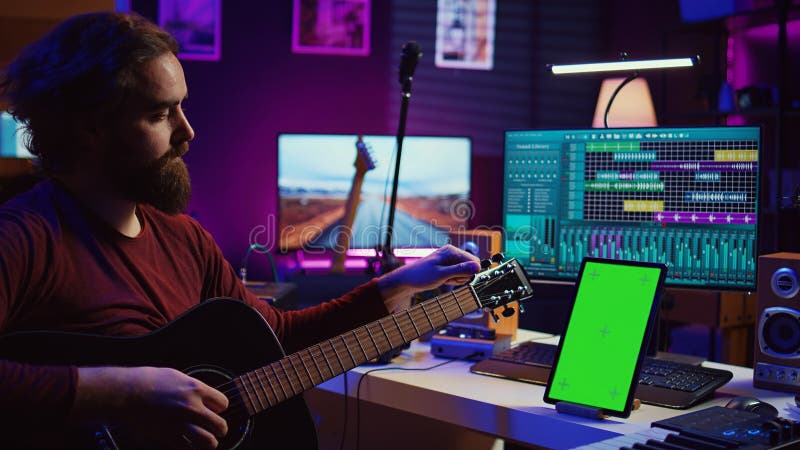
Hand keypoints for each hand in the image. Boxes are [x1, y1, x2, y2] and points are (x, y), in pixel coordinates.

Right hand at [71, 366, 228, 448]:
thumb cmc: (148, 381)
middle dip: (220, 429)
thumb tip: (205, 397)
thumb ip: (193, 388)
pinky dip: (189, 448)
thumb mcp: (176, 376)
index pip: (223, 404)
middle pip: (220, 426)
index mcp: (195, 389)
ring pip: (208, 442)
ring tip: (206, 441)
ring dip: (209, 443)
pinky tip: (188, 445)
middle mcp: (191, 408)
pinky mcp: (167, 437)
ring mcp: (180, 424)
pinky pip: (186, 449)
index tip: (214, 409)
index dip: (219, 408)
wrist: (124, 393)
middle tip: (216, 429)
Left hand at [377, 245, 480, 311]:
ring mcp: (450, 261)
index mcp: (451, 251)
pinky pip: (457, 276)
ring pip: (464, 273)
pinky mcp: (448, 267)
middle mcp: (452, 254)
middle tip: (448, 279)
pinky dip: (452, 280)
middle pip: (470, 267)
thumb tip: (478, 267)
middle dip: (462, 277)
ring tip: (443, 280)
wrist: (407, 280)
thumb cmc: (421, 276)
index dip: (470, 272)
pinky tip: (443, 281)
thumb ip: (460, 270)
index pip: (473, 260)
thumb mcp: (442, 274)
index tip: (459, 278)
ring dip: (457, 280)